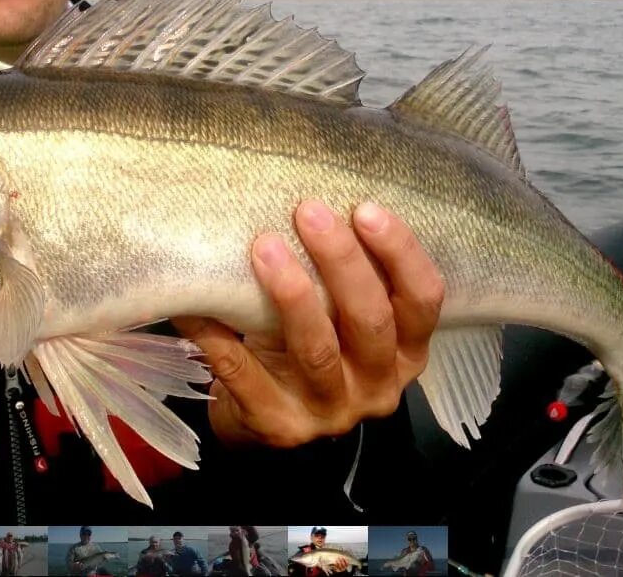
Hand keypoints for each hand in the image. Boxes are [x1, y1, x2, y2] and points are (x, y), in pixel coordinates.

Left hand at [173, 199, 442, 447]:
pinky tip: (199, 303)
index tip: (366, 208)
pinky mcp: (279, 427)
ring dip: (292, 294)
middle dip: (342, 262)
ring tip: (264, 246)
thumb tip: (311, 195)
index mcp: (404, 350)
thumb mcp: (341, 316)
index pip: (423, 300)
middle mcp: (377, 384)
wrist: (264, 418)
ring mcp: (329, 411)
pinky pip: (244, 374)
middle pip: (371, 321)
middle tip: (308, 212)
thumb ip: (343, 274)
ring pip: (316, 350)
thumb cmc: (307, 344)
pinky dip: (218, 335)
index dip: (401, 254)